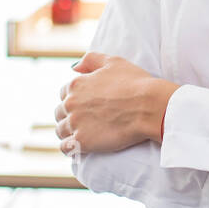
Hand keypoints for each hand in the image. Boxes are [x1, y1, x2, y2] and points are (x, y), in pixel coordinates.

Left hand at [54, 51, 179, 155]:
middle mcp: (71, 103)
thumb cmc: (135, 83)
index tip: (86, 104)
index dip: (75, 98)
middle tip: (86, 120)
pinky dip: (70, 147)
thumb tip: (74, 67)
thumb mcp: (114, 62)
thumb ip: (91, 60)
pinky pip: (66, 147)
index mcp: (76, 84)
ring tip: (83, 134)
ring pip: (61, 130)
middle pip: (60, 112)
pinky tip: (79, 147)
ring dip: (68, 132)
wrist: (148, 106)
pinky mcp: (82, 142)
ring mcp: (75, 123)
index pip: (64, 93)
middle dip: (70, 115)